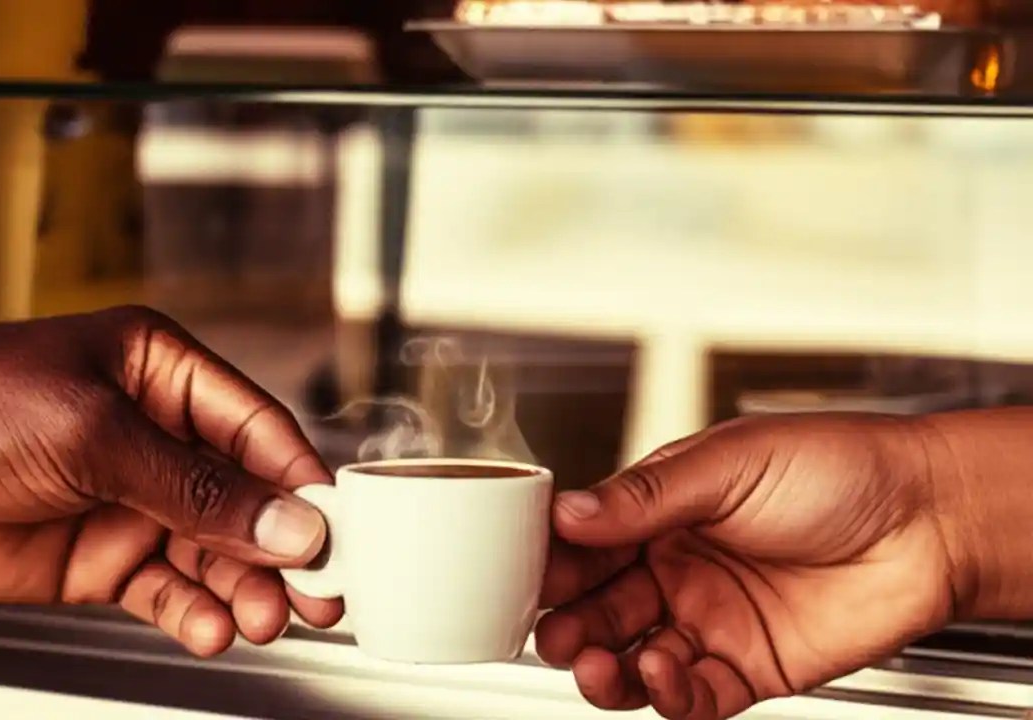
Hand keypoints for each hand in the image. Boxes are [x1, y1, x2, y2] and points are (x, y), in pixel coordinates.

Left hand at [0, 306, 341, 655]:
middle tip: (317, 592)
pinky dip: (191, 613)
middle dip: (281, 548)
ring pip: (213, 553)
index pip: (258, 429)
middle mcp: (155, 436)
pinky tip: (208, 627)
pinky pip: (165, 590)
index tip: (336, 529)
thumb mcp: (95, 433)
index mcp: (164, 373)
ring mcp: (129, 500)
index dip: (299, 482)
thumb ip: (196, 487)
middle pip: (245, 499)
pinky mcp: (99, 557)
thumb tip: (286, 522)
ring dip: (242, 588)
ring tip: (261, 617)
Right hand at [537, 414, 965, 718]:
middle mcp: (678, 568)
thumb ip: (646, 495)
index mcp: (664, 511)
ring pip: (632, 657)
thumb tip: (570, 511)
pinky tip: (659, 673)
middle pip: (599, 605)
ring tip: (593, 664)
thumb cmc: (839, 468)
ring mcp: (710, 620)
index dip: (553, 560)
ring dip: (604, 667)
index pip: (587, 541)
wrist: (929, 519)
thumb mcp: (729, 463)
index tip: (521, 571)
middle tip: (551, 629)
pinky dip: (665, 693)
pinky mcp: (746, 668)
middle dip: (566, 622)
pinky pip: (689, 694)